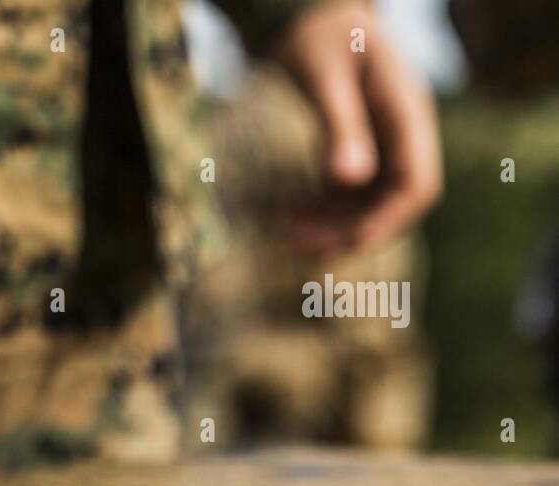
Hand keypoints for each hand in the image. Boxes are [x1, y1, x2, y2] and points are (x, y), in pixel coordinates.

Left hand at [275, 0, 442, 255]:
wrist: (311, 13)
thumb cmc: (318, 35)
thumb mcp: (325, 75)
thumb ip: (340, 124)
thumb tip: (350, 179)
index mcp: (406, 113)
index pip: (416, 185)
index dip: (386, 221)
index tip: (344, 244)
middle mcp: (403, 131)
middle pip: (393, 202)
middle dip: (351, 231)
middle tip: (297, 245)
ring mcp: (384, 140)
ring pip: (370, 201)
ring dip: (334, 225)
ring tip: (286, 235)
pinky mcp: (361, 144)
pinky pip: (352, 190)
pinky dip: (326, 209)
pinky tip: (291, 217)